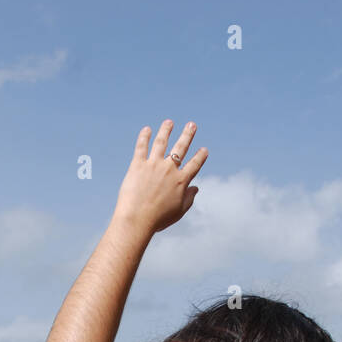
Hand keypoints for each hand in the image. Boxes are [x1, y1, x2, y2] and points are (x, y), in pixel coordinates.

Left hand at [113, 119, 207, 233]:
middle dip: (187, 135)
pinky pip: (141, 147)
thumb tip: (195, 188)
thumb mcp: (179, 212)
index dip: (200, 156)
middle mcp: (169, 169)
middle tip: (192, 125)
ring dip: (166, 130)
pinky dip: (144, 137)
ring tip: (169, 122)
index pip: (195, 164)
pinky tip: (146, 129)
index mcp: (181, 181)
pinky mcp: (137, 165)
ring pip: (161, 142)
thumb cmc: (158, 219)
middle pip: (181, 148)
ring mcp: (153, 165)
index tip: (204, 150)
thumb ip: (189, 199)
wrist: (137, 219)